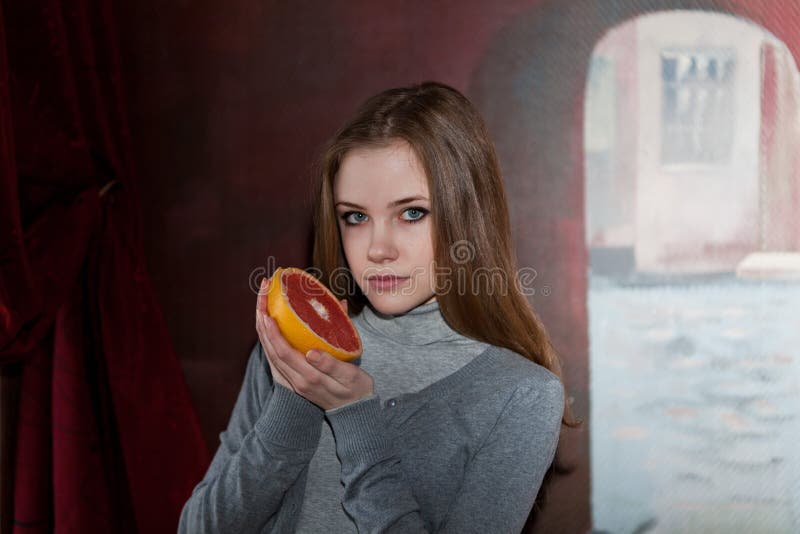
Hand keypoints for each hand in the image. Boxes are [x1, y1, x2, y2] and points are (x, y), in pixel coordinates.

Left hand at [255, 278, 373, 409]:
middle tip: (261, 302)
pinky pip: (276, 360)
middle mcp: (296, 381)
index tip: (268, 314)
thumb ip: (330, 365)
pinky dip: (270, 343)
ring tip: (261, 310)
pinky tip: (269, 330)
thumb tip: (312, 353)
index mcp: (309, 377)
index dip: (274, 334)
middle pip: (272, 352)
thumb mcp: (350, 376)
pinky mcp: (294, 381)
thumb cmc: (357, 389)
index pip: (284, 353)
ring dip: (264, 333)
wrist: (355, 411)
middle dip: (264, 326)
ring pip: (271, 356)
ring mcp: (294, 382)